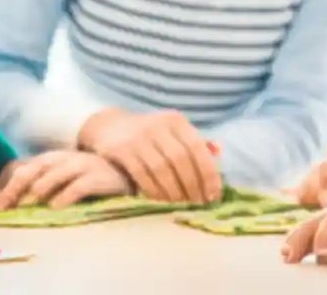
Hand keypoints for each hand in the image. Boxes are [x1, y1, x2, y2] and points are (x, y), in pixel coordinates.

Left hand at [1, 151, 132, 208]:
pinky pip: (79, 186)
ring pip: (56, 174)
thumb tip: (15, 202)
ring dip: (40, 190)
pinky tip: (56, 208)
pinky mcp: (99, 177)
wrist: (125, 172)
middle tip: (8, 206)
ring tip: (28, 206)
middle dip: (19, 187)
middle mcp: (65, 159)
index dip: (10, 186)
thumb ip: (42, 184)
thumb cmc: (89, 177)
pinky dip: (66, 196)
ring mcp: (83, 165)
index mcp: (53, 159)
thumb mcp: (63, 177)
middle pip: (36, 168)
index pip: (26, 168)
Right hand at [78, 109, 220, 202]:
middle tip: (196, 205)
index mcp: (176, 121)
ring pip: (162, 169)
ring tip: (180, 206)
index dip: (208, 174)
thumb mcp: (171, 133)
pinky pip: (142, 174)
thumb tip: (218, 158)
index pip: (197, 148)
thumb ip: (192, 145)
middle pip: (181, 159)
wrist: (109, 127)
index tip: (213, 196)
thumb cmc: (148, 135)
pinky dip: (154, 191)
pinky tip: (160, 201)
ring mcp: (139, 136)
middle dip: (191, 186)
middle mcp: (158, 125)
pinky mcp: (121, 149)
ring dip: (173, 192)